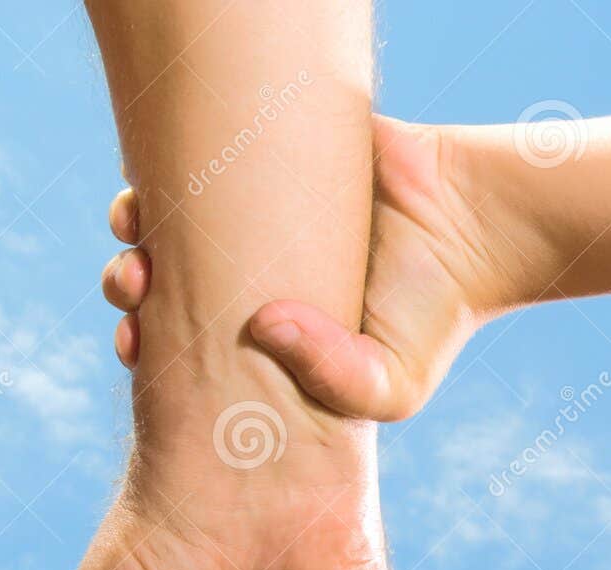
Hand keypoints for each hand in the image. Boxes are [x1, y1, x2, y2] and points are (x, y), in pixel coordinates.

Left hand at [104, 116, 535, 419]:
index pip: (187, 339)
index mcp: (268, 328)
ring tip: (133, 228)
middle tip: (132, 286)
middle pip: (163, 275)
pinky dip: (168, 157)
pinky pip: (204, 143)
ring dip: (133, 220)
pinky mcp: (271, 149)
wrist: (483, 225)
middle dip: (127, 284)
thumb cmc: (439, 315)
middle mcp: (255, 267)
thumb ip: (334, 380)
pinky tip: (153, 179)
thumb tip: (261, 326)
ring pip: (166, 211)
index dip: (147, 341)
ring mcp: (258, 208)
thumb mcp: (392, 385)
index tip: (135, 345)